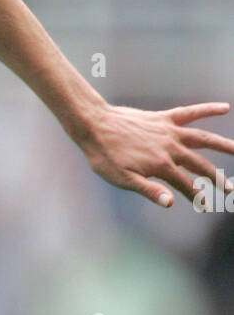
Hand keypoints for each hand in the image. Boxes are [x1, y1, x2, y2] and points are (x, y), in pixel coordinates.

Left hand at [76, 101, 232, 207]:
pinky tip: (225, 108)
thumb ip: (149, 190)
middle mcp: (170, 147)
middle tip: (230, 190)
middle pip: (200, 165)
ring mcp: (168, 131)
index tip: (206, 206)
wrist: (94, 126)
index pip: (185, 185)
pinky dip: (207, 109)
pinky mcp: (164, 118)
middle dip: (216, 178)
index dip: (196, 197)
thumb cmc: (105, 157)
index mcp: (161, 165)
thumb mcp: (123, 179)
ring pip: (203, 138)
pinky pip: (190, 113)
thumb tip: (171, 203)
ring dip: (223, 145)